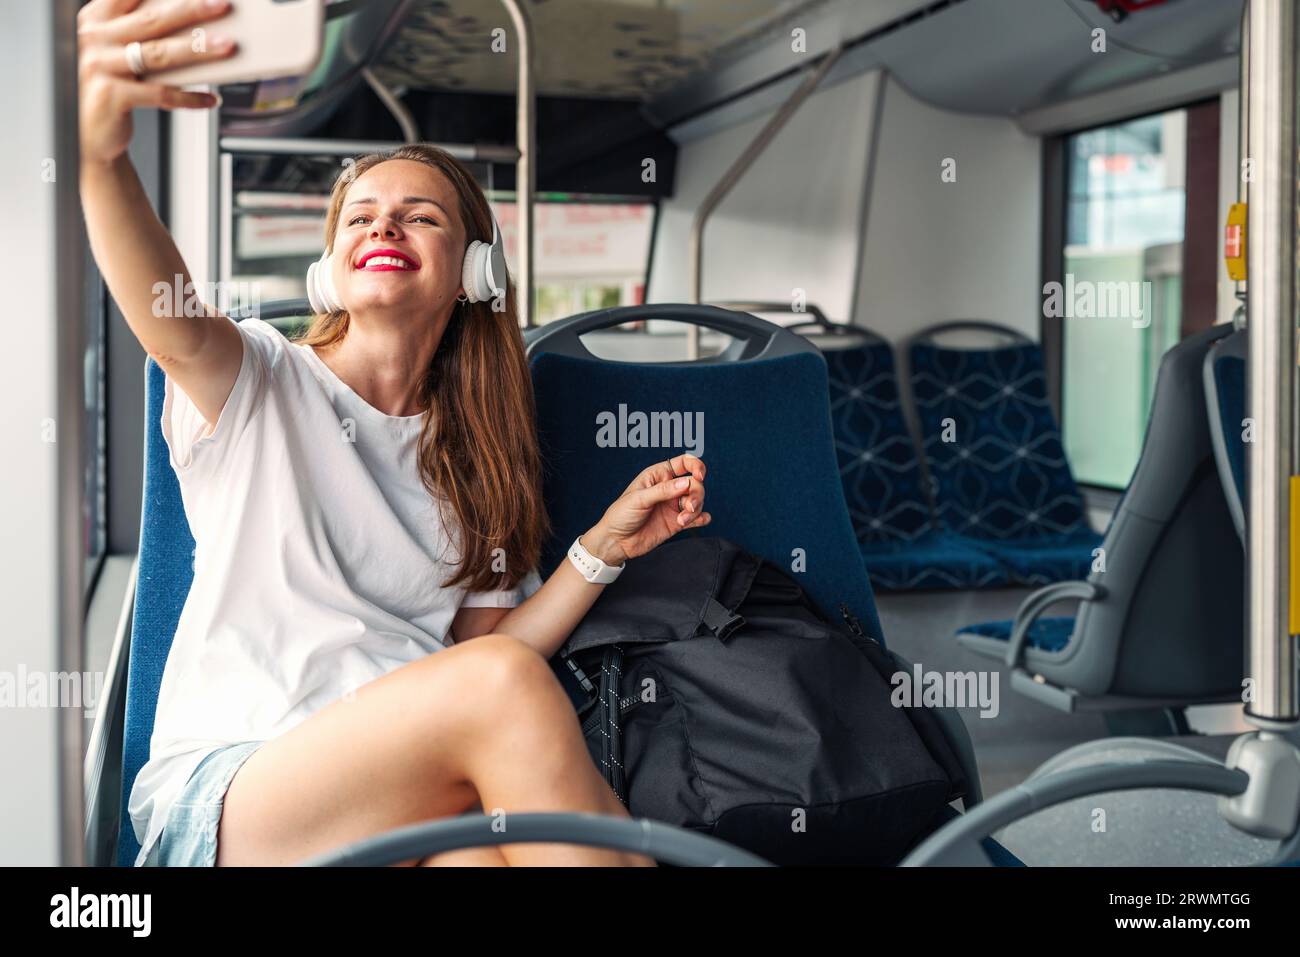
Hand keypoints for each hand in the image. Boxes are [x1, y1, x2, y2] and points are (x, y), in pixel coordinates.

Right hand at [78, 0, 236, 165]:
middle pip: (151, 20)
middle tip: (221, 5)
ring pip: (159, 54)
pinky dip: (189, 97)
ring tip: (226, 46)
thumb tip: (192, 25)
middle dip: (190, 10)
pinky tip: (210, 98)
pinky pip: (160, 94)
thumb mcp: (117, 53)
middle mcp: (94, 38)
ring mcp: (100, 66)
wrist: (86, 132)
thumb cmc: (109, 87)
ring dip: (198, 50)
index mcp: (96, 19)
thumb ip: (140, 34)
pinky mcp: (111, 96)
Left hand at [585, 454, 709, 565]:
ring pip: (697, 501)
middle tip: (689, 507)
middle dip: (696, 494)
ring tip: (682, 520)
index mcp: (658, 476)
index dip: (696, 466)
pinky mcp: (677, 522)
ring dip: (695, 510)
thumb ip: (663, 490)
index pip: (684, 463)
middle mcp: (669, 489)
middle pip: (695, 484)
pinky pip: (697, 518)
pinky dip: (702, 518)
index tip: (699, 476)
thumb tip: (686, 483)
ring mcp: (673, 506)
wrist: (616, 541)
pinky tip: (701, 520)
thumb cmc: (621, 515)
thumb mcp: (639, 499)